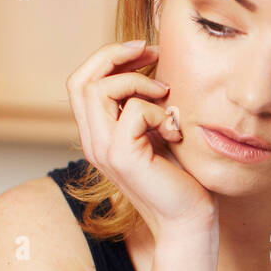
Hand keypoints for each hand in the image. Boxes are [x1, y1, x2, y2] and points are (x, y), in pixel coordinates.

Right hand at [66, 40, 217, 243]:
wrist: (189, 218)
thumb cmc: (181, 176)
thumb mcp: (157, 130)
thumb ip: (143, 104)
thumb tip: (149, 62)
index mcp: (97, 135)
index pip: (81, 83)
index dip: (107, 58)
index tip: (144, 51)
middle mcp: (93, 142)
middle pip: (80, 80)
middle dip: (114, 55)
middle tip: (152, 51)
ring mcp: (104, 150)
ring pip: (98, 89)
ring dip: (138, 81)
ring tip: (166, 96)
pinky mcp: (122, 157)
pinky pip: (134, 110)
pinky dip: (159, 111)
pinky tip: (175, 130)